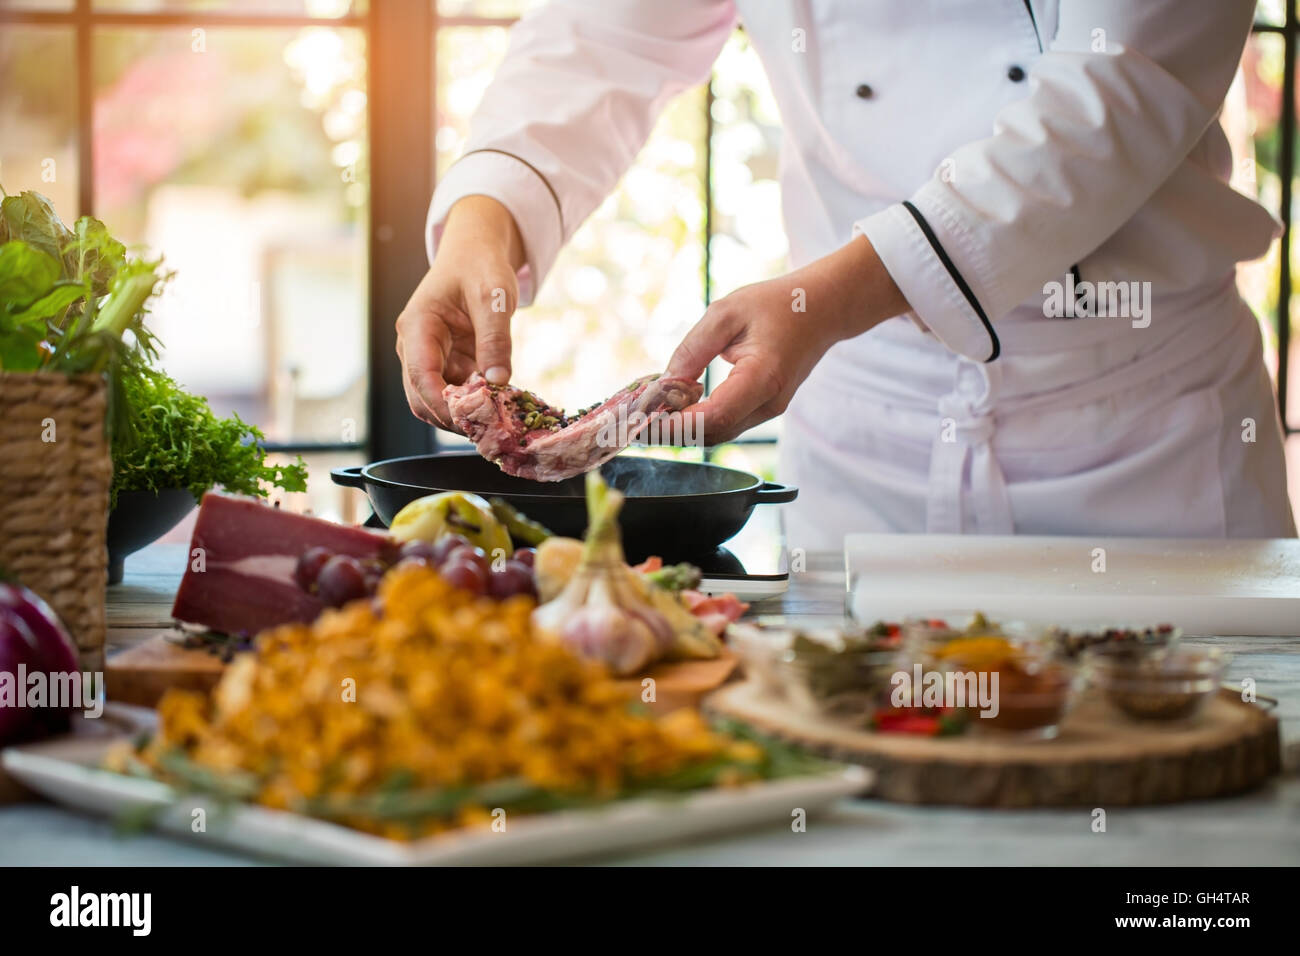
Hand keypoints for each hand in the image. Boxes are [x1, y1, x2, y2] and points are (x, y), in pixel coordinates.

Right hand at [396, 195, 525, 429]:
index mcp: (417, 326)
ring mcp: (430, 357)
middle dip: (453, 416)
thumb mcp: (493, 296)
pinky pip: (455, 393)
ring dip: (464, 413)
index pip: (422, 377)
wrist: (476, 251)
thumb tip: (497, 380)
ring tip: (498, 419)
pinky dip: (474, 404)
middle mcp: (415, 346)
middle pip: (422, 398)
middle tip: (491, 428)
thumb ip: (495, 338)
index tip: (474, 420)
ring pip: (436, 401)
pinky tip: (499, 406)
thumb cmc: (480, 265)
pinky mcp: (447, 364)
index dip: (444, 404)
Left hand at [666, 236, 909, 444]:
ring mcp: (769, 410)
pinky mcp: (765, 408)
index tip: (644, 419)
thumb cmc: (778, 304)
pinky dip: (699, 421)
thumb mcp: (727, 312)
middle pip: (713, 434)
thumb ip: (693, 349)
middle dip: (672, 432)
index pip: (714, 418)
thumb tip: (664, 383)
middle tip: (636, 420)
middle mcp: (768, 403)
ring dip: (683, 429)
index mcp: (763, 377)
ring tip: (649, 413)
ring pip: (719, 434)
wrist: (823, 308)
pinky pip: (727, 423)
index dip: (676, 425)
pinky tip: (676, 406)